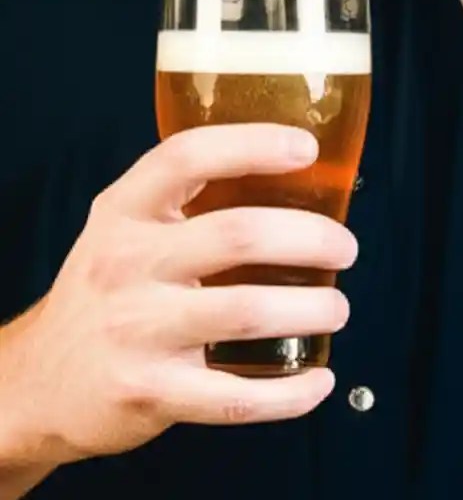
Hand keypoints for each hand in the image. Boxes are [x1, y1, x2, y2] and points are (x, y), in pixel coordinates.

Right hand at [0, 124, 356, 466]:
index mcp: (124, 213)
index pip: (186, 157)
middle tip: (345, 248)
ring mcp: (135, 331)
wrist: (38, 383)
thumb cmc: (110, 295)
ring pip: (250, 310)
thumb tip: (302, 183)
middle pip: (239, 234)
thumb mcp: (129, 232)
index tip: (308, 149)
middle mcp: (125, 264)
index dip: (253, 144)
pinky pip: (239, 396)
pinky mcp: (149, 392)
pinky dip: (292, 392)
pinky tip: (318, 379)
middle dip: (313, 238)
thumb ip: (192, 204)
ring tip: (336, 309)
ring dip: (315, 309)